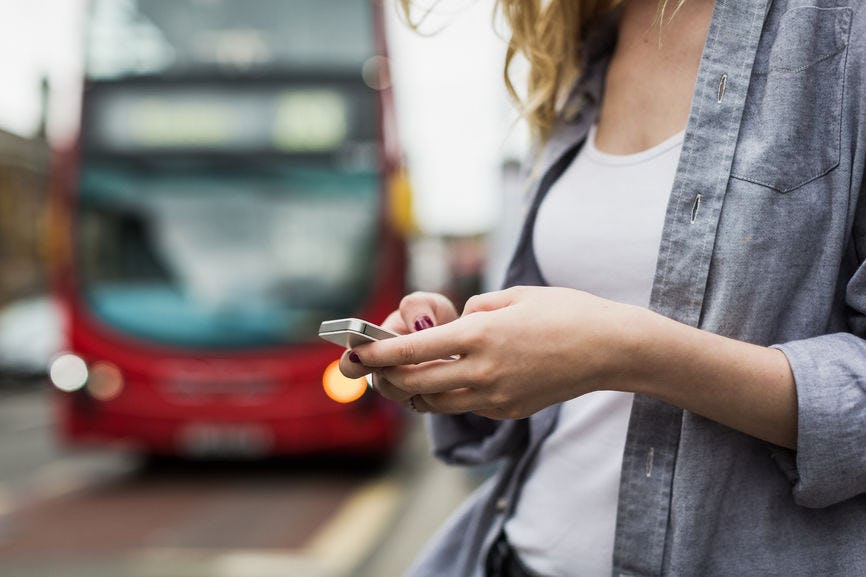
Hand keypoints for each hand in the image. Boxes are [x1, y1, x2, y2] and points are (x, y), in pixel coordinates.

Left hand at [346, 286, 641, 418]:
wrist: (610, 349)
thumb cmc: (565, 312)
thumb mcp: (513, 296)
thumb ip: (474, 310)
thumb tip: (454, 324)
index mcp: (480, 335)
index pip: (412, 350)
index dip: (376, 354)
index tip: (354, 352)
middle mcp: (482, 371)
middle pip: (415, 383)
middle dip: (385, 377)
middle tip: (371, 368)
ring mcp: (496, 397)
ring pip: (435, 402)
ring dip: (413, 389)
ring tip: (403, 374)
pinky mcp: (508, 411)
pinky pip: (465, 405)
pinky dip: (448, 394)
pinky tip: (449, 377)